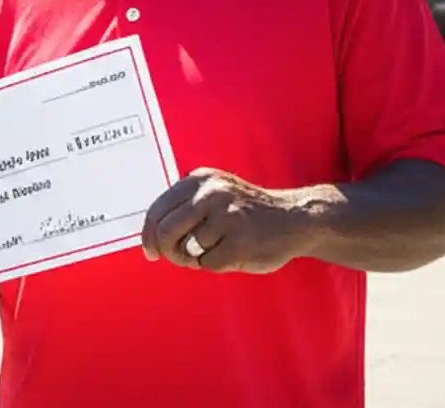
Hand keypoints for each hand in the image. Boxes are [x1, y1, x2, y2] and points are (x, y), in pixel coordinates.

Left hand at [141, 168, 317, 272]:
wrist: (296, 219)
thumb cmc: (246, 212)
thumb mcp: (213, 194)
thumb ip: (183, 208)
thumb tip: (150, 238)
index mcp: (199, 179)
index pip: (157, 210)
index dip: (149, 235)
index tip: (150, 251)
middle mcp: (210, 194)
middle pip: (165, 231)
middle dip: (167, 251)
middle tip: (180, 258)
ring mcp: (226, 217)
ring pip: (187, 250)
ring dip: (196, 258)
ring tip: (217, 249)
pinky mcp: (239, 241)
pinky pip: (209, 264)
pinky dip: (216, 264)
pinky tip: (234, 252)